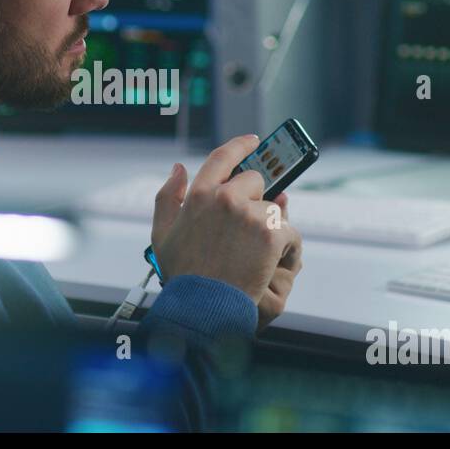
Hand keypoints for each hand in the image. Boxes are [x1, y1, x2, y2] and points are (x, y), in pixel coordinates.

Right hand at [150, 134, 304, 304]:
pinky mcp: (271, 233)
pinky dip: (284, 246)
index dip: (240, 146)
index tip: (253, 142)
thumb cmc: (183, 274)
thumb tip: (178, 169)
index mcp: (199, 194)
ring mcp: (250, 214)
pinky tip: (268, 261)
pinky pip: (288, 230)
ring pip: (272, 208)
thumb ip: (168, 197)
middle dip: (254, 201)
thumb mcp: (162, 233)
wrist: (204, 306)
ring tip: (250, 254)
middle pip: (254, 181)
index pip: (223, 157)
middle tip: (244, 231)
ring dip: (267, 227)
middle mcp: (225, 198)